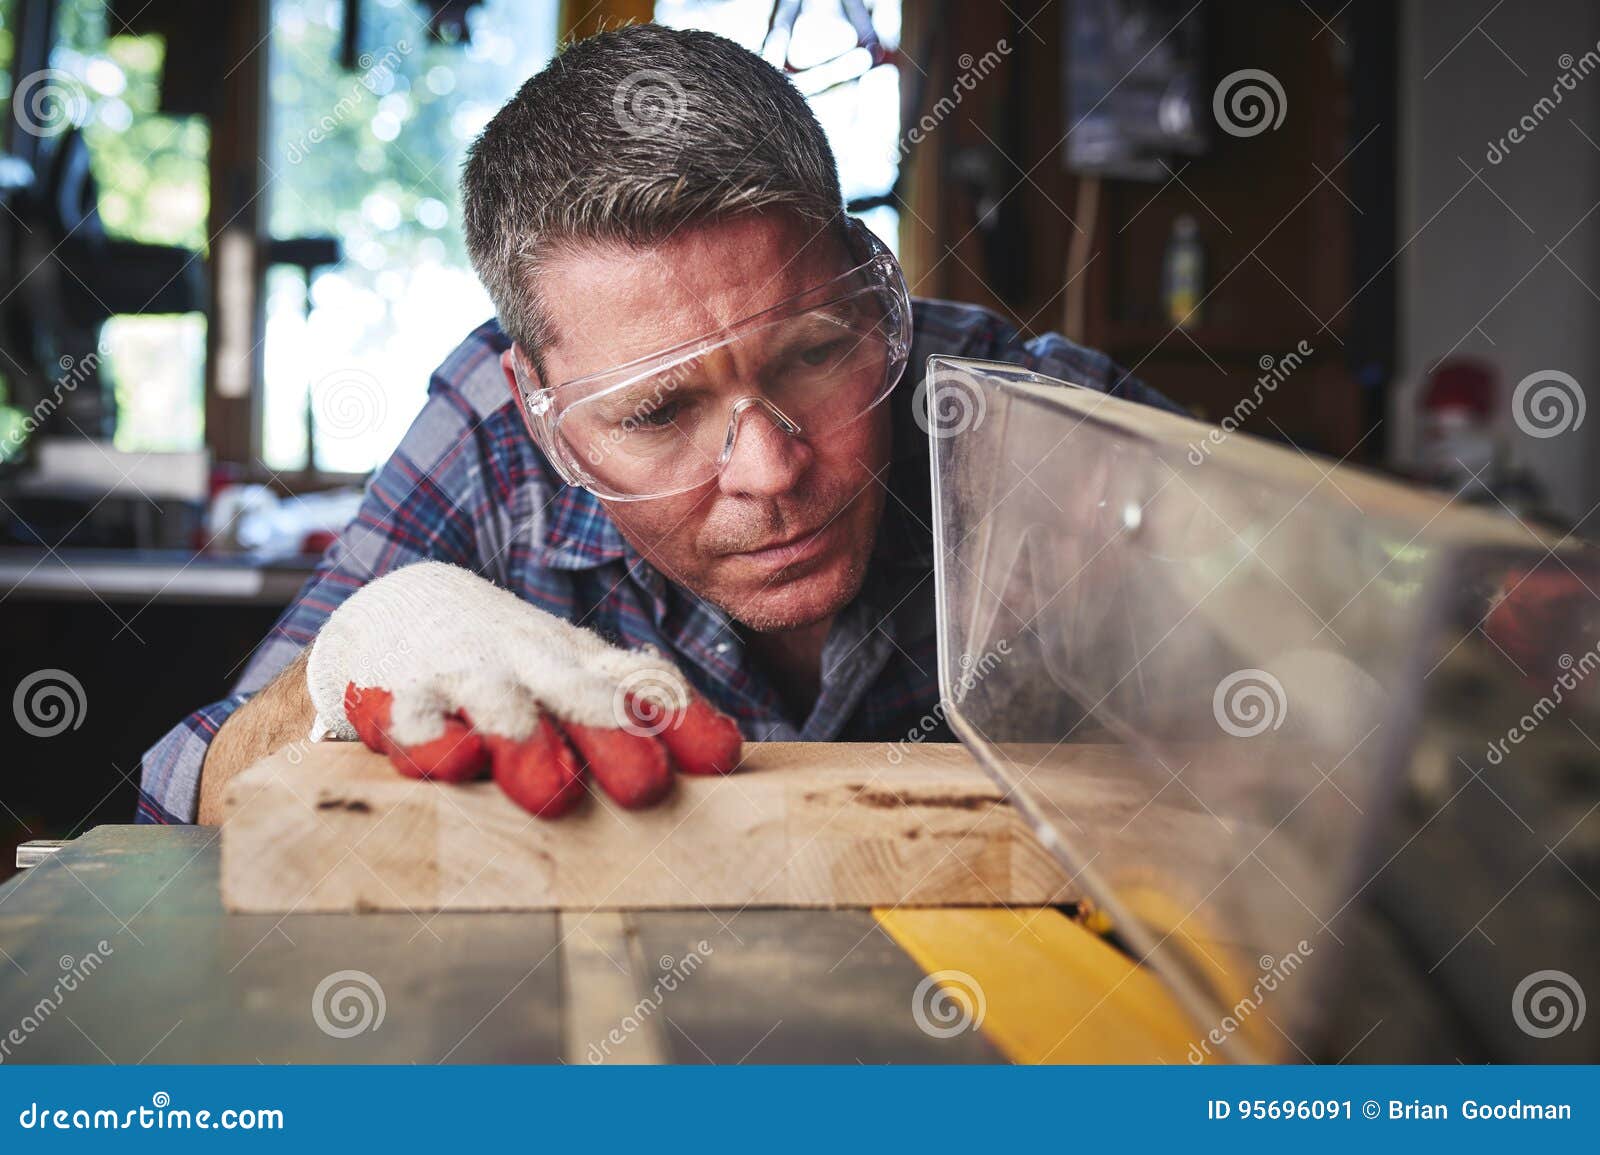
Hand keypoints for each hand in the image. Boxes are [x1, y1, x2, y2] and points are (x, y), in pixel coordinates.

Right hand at [305, 561, 741, 815]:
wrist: (394, 610)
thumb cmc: (510, 666)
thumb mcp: (575, 679)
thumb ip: (639, 713)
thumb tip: (729, 754)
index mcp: (583, 666)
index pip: (640, 686)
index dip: (679, 719)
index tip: (720, 757)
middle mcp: (532, 665)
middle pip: (578, 696)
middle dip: (612, 735)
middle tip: (645, 785)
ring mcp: (465, 676)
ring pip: (500, 708)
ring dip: (526, 745)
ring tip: (550, 793)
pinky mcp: (398, 695)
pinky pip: (415, 719)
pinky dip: (430, 740)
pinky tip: (451, 762)